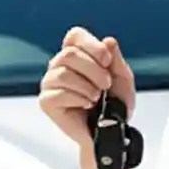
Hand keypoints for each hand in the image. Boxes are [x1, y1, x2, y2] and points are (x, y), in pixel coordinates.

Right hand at [39, 26, 135, 145]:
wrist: (110, 132)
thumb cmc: (115, 104)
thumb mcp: (122, 79)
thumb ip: (116, 60)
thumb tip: (108, 41)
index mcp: (78, 55)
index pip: (75, 36)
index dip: (91, 45)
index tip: (107, 61)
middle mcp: (60, 65)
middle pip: (69, 53)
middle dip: (95, 70)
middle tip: (106, 85)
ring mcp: (50, 83)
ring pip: (63, 73)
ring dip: (88, 86)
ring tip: (97, 97)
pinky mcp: (47, 101)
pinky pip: (59, 93)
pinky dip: (79, 99)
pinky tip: (86, 105)